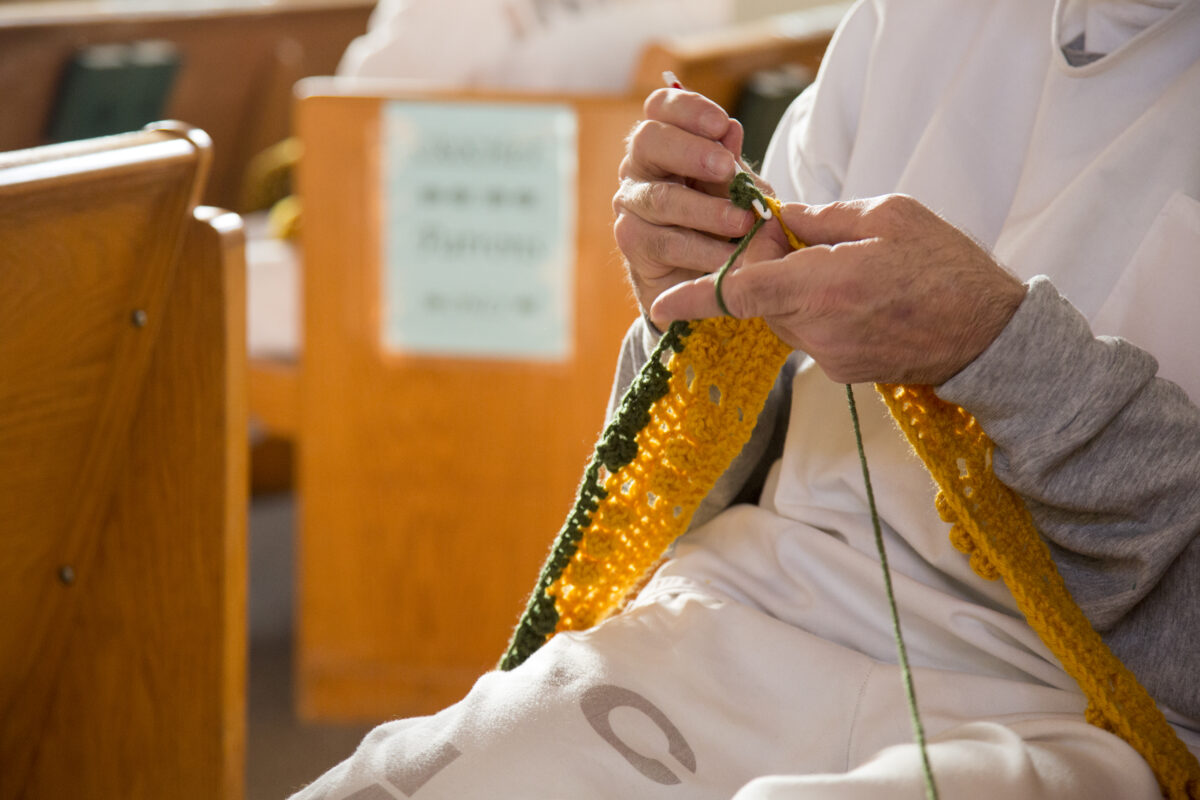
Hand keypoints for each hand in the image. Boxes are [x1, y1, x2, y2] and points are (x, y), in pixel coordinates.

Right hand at [612, 88, 760, 315]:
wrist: (703, 278)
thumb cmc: (720, 224)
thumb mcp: (735, 190)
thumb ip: (731, 165)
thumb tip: (731, 130)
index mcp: (665, 141)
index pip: (661, 107)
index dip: (688, 108)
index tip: (721, 123)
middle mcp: (640, 167)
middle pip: (649, 140)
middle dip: (691, 151)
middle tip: (726, 168)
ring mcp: (630, 204)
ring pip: (661, 198)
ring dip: (706, 210)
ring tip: (743, 222)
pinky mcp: (632, 242)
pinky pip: (665, 242)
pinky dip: (703, 250)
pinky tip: (730, 257)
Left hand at [650, 194, 1027, 385]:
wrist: (989, 336)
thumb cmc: (945, 267)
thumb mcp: (889, 216)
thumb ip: (823, 218)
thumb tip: (781, 220)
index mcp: (822, 285)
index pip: (738, 294)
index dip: (694, 297)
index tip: (659, 304)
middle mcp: (817, 328)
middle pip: (758, 302)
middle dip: (761, 271)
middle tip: (788, 238)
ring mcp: (829, 356)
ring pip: (782, 319)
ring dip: (790, 293)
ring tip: (835, 266)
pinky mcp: (841, 372)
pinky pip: (808, 336)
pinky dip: (815, 313)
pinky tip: (853, 297)